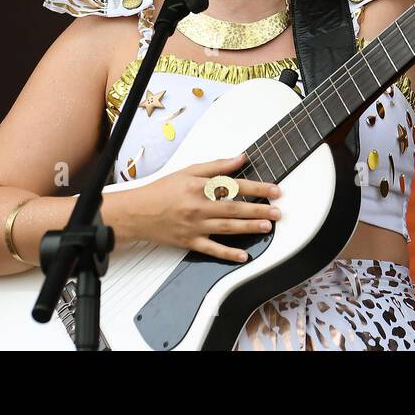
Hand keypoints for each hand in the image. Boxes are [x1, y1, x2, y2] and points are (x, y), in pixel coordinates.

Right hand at [106, 153, 281, 262]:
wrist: (137, 213)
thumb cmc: (162, 190)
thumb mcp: (188, 171)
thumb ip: (217, 166)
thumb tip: (241, 158)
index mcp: (199, 187)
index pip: (234, 186)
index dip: (257, 188)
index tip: (274, 190)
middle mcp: (198, 207)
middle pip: (234, 209)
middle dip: (259, 210)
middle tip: (277, 211)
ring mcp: (194, 226)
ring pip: (227, 229)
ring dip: (249, 228)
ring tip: (267, 227)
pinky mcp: (189, 242)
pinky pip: (212, 249)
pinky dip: (228, 254)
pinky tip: (243, 256)